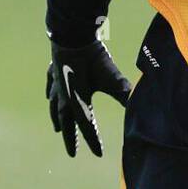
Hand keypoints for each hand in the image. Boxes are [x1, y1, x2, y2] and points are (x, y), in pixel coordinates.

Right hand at [46, 39, 130, 157]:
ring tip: (57, 129)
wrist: (71, 34)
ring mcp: (57, 84)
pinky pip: (50, 87)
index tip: (99, 155)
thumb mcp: (111, 77)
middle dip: (70, 138)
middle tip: (72, 153)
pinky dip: (50, 95)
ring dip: (58, 120)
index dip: (93, 141)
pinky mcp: (54, 71)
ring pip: (55, 107)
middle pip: (67, 123)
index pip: (87, 128)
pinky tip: (49, 97)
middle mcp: (64, 97)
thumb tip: (138, 104)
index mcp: (78, 102)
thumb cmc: (92, 57)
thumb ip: (124, 92)